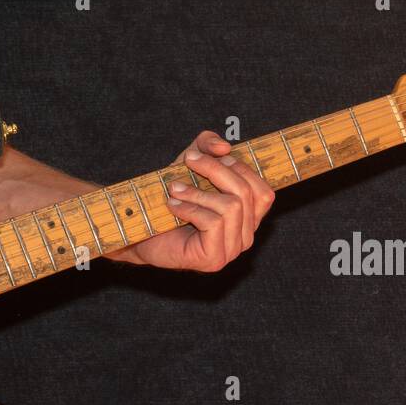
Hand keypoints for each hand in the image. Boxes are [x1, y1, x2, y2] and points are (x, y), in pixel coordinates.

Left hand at [111, 131, 274, 271]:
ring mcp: (231, 251)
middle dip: (215, 170)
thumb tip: (224, 146)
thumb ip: (207, 147)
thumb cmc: (171, 201)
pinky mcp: (214, 258)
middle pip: (245, 193)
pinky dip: (190, 209)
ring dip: (198, 192)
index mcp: (247, 219)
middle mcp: (245, 237)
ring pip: (231, 207)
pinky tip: (173, 206)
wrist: (141, 235)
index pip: (263, 193)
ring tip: (175, 188)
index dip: (240, 168)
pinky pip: (214, 223)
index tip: (210, 156)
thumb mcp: (191, 166)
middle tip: (188, 160)